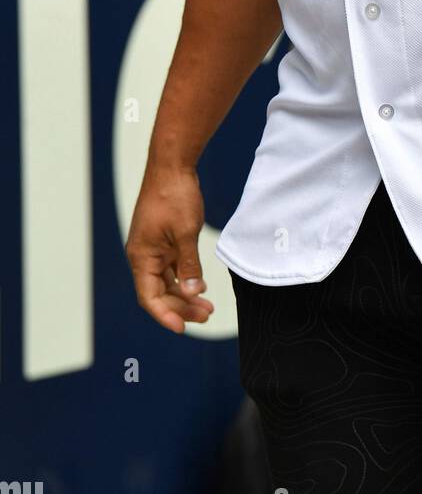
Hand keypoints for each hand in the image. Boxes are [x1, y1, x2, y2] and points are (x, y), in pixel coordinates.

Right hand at [125, 164, 214, 333]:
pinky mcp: (163, 240)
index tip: (183, 329)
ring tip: (208, 306)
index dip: (165, 315)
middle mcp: (143, 255)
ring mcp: (153, 248)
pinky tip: (201, 286)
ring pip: (167, 281)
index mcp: (141, 256)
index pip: (150, 297)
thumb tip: (193, 293)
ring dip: (185, 295)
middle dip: (181, 307)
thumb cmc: (174, 195)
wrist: (172, 164)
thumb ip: (189, 265)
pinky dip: (185, 279)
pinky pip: (172, 268)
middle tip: (207, 314)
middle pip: (159, 292)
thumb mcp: (185, 232)